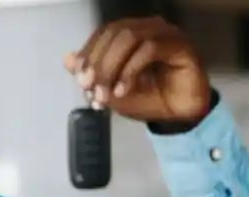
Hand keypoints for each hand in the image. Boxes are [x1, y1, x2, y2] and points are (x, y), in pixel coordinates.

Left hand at [64, 16, 211, 125]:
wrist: (178, 116)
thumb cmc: (147, 99)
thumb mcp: (110, 90)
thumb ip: (91, 74)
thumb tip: (67, 60)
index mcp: (131, 34)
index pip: (104, 32)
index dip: (89, 52)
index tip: (78, 76)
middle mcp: (149, 28)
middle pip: (115, 32)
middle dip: (97, 61)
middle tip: (88, 86)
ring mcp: (166, 34)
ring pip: (130, 37)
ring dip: (111, 66)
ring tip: (105, 92)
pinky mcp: (180, 46)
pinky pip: (149, 49)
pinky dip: (130, 70)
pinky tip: (123, 90)